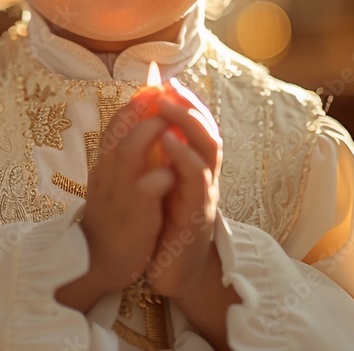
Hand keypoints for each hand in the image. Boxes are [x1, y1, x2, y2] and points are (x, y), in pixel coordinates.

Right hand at [80, 102, 175, 293]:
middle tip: (164, 95)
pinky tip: (172, 172)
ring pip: (129, 152)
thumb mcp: (109, 184)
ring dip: (150, 133)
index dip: (133, 105)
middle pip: (120, 130)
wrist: (96, 263)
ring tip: (169, 122)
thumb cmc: (109, 220)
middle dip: (142, 109)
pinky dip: (159, 177)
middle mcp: (109, 174)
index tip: (152, 90)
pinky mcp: (135, 215)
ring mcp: (120, 193)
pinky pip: (146, 190)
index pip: (114, 125)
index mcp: (105, 166)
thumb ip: (120, 159)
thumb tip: (137, 132)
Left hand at [144, 81, 221, 299]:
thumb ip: (158, 156)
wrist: (173, 272)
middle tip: (169, 86)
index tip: (167, 81)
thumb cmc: (166, 225)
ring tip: (167, 104)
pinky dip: (184, 157)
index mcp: (193, 167)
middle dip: (189, 104)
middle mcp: (203, 175)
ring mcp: (203, 193)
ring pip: (207, 149)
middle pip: (207, 130)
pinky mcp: (197, 214)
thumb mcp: (161, 184)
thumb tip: (146, 123)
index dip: (185, 101)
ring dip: (188, 123)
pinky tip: (169, 142)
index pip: (196, 126)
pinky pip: (196, 180)